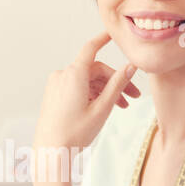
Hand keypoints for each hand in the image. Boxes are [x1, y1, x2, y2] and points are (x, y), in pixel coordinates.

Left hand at [33, 33, 139, 153]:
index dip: (103, 38)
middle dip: (115, 81)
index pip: (91, 48)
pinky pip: (77, 87)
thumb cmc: (75, 133)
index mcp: (74, 75)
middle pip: (95, 71)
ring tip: (122, 107)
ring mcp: (57, 85)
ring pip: (87, 81)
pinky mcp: (54, 94)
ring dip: (105, 90)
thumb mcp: (102, 108)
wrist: (50, 152)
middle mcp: (63, 75)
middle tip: (134, 97)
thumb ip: (117, 85)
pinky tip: (104, 107)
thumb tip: (130, 67)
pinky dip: (92, 94)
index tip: (112, 33)